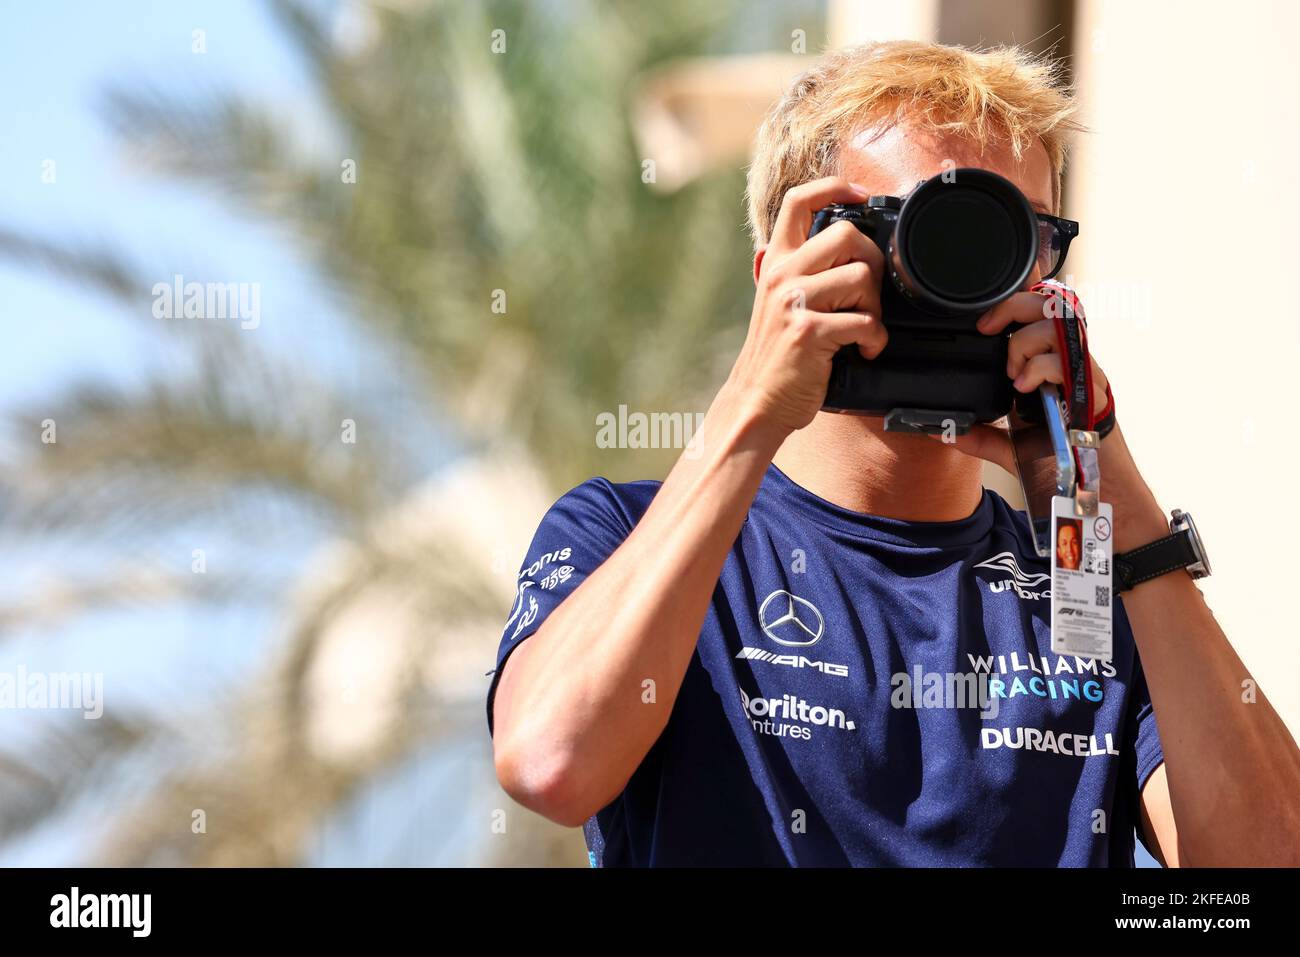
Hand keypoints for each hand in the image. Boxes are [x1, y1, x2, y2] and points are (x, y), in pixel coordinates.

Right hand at [725, 177, 888, 434]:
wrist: (757, 402)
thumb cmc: (778, 356)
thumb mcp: (779, 303)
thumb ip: (801, 272)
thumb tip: (847, 246)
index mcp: (775, 263)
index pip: (798, 201)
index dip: (836, 186)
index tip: (862, 196)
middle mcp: (781, 275)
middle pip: (848, 234)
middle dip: (873, 263)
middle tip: (869, 295)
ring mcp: (792, 301)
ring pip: (862, 278)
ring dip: (875, 308)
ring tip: (863, 330)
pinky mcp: (808, 331)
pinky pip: (865, 321)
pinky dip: (874, 340)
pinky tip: (863, 351)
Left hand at [933, 290, 1111, 471]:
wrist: (1091, 479)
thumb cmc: (1055, 452)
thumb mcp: (1008, 442)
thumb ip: (977, 434)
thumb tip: (940, 432)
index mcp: (1050, 358)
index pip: (1038, 310)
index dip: (1013, 302)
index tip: (982, 323)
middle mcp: (1068, 356)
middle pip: (1050, 302)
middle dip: (1015, 306)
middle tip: (989, 330)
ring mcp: (1082, 368)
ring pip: (1057, 324)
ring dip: (1025, 342)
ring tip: (1012, 374)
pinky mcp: (1091, 386)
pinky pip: (1066, 360)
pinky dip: (1039, 368)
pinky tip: (1024, 387)